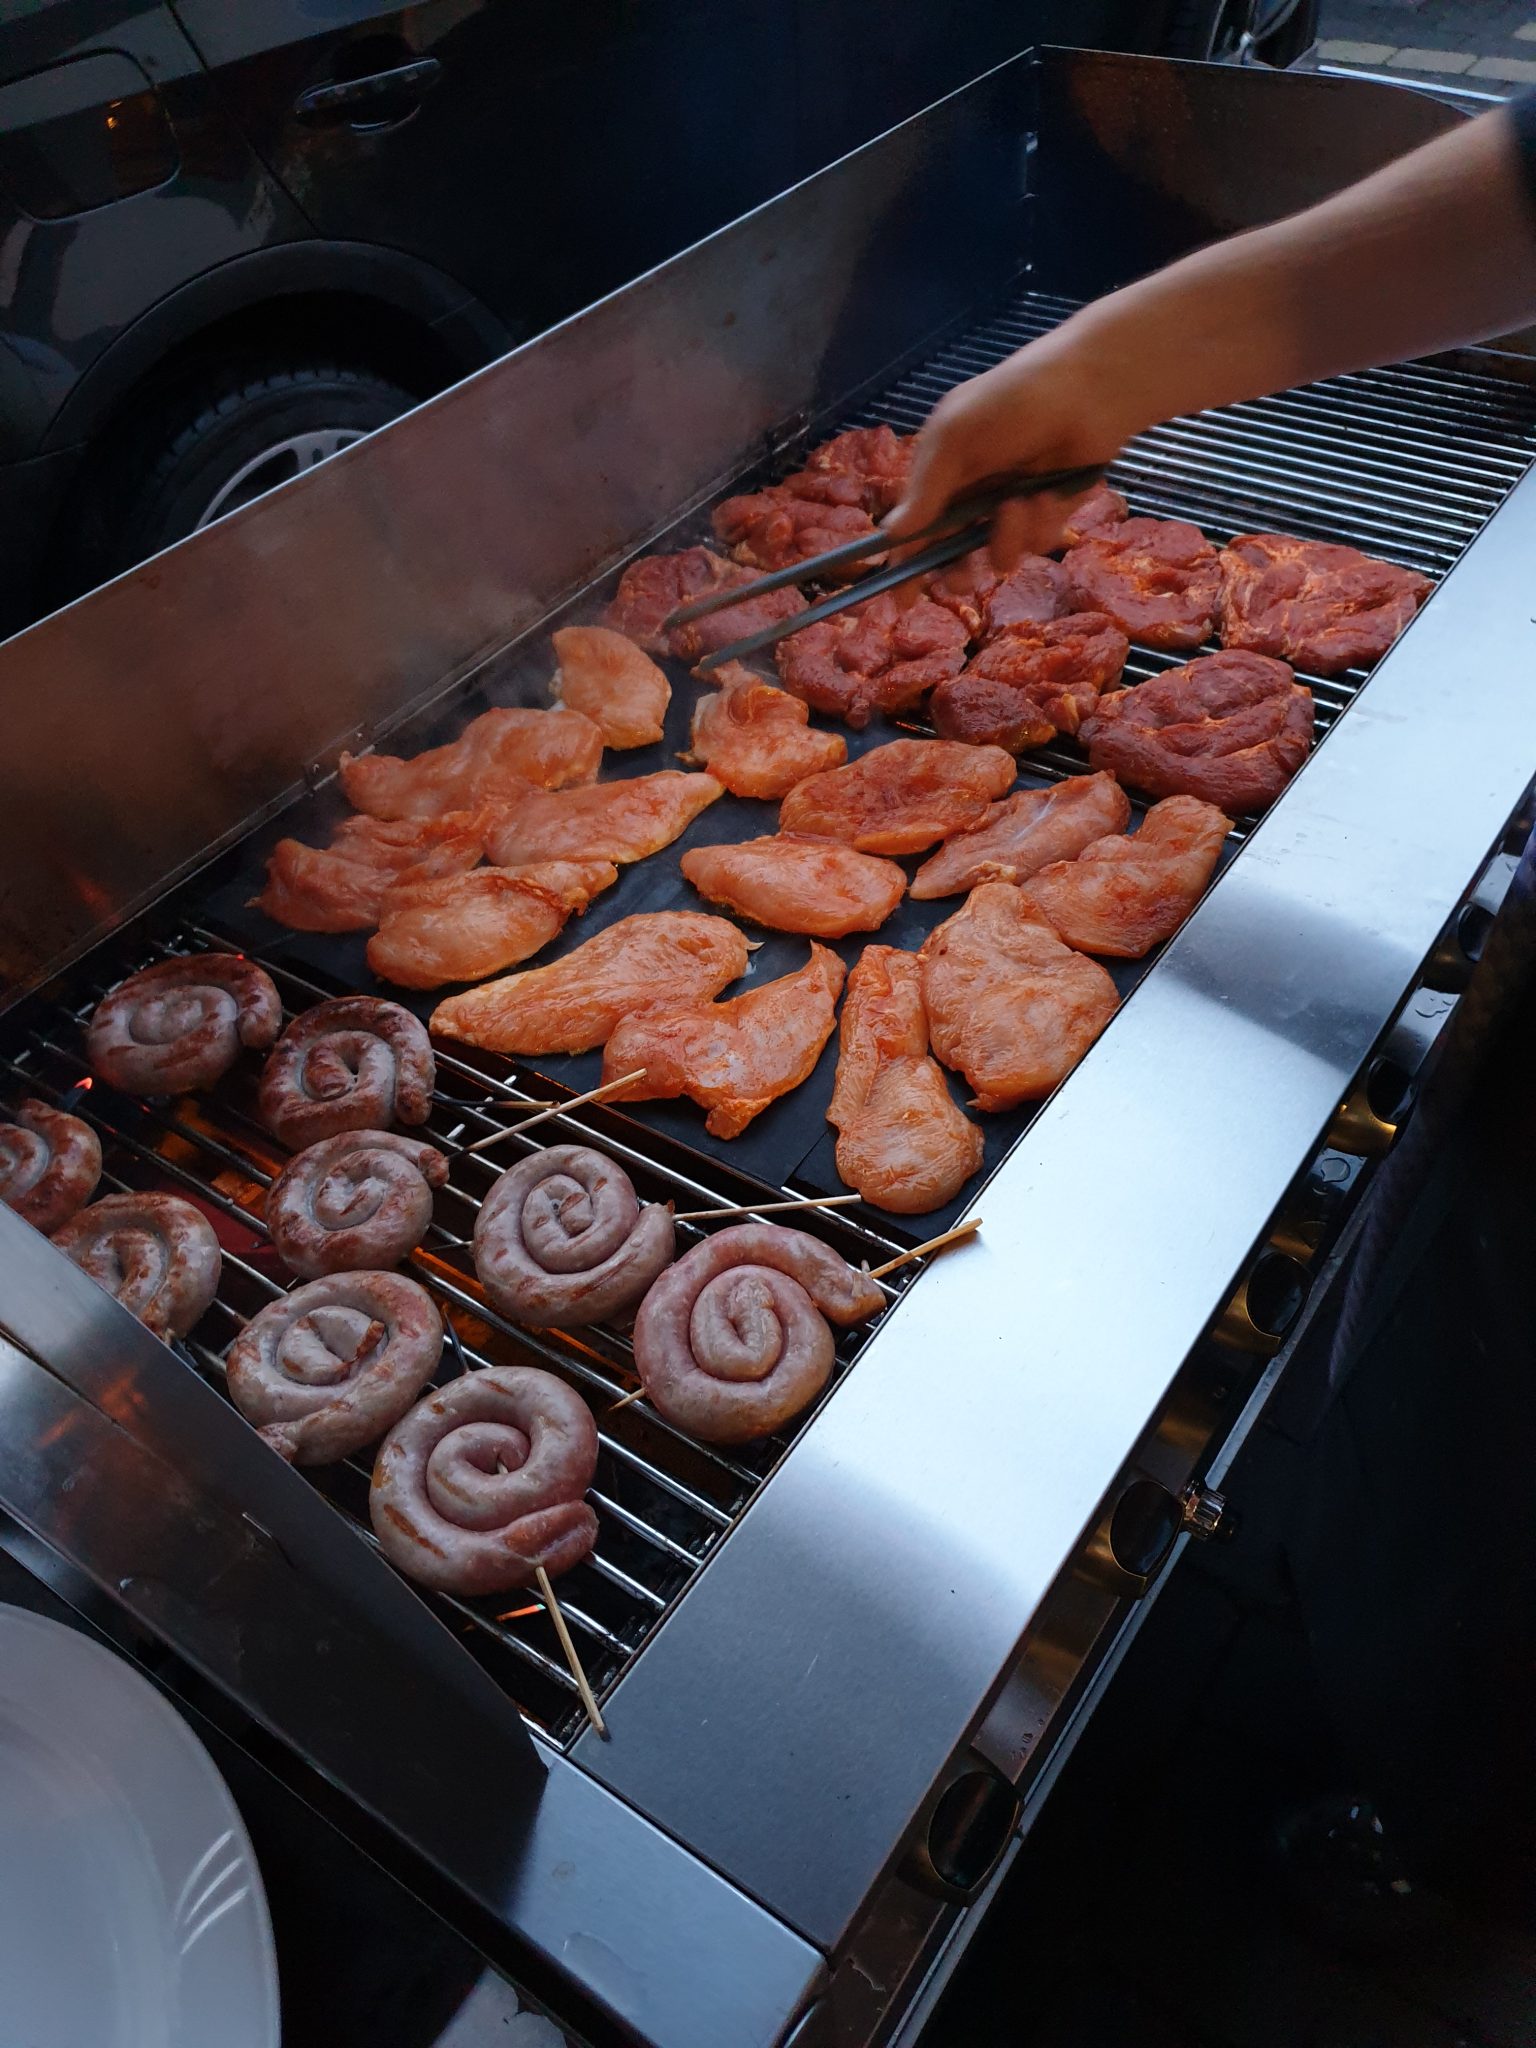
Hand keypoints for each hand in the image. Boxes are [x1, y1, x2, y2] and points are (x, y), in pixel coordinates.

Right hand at [885, 321, 1140, 569]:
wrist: (1090, 389)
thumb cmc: (1013, 401)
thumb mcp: (956, 437)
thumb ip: (925, 489)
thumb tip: (890, 534)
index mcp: (943, 474)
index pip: (916, 529)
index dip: (906, 564)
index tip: (902, 598)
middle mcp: (974, 495)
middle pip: (954, 555)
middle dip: (959, 568)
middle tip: (964, 573)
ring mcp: (1011, 508)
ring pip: (997, 556)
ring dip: (1007, 537)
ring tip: (1021, 503)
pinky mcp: (1049, 515)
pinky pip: (1034, 543)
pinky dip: (1040, 524)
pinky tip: (1049, 494)